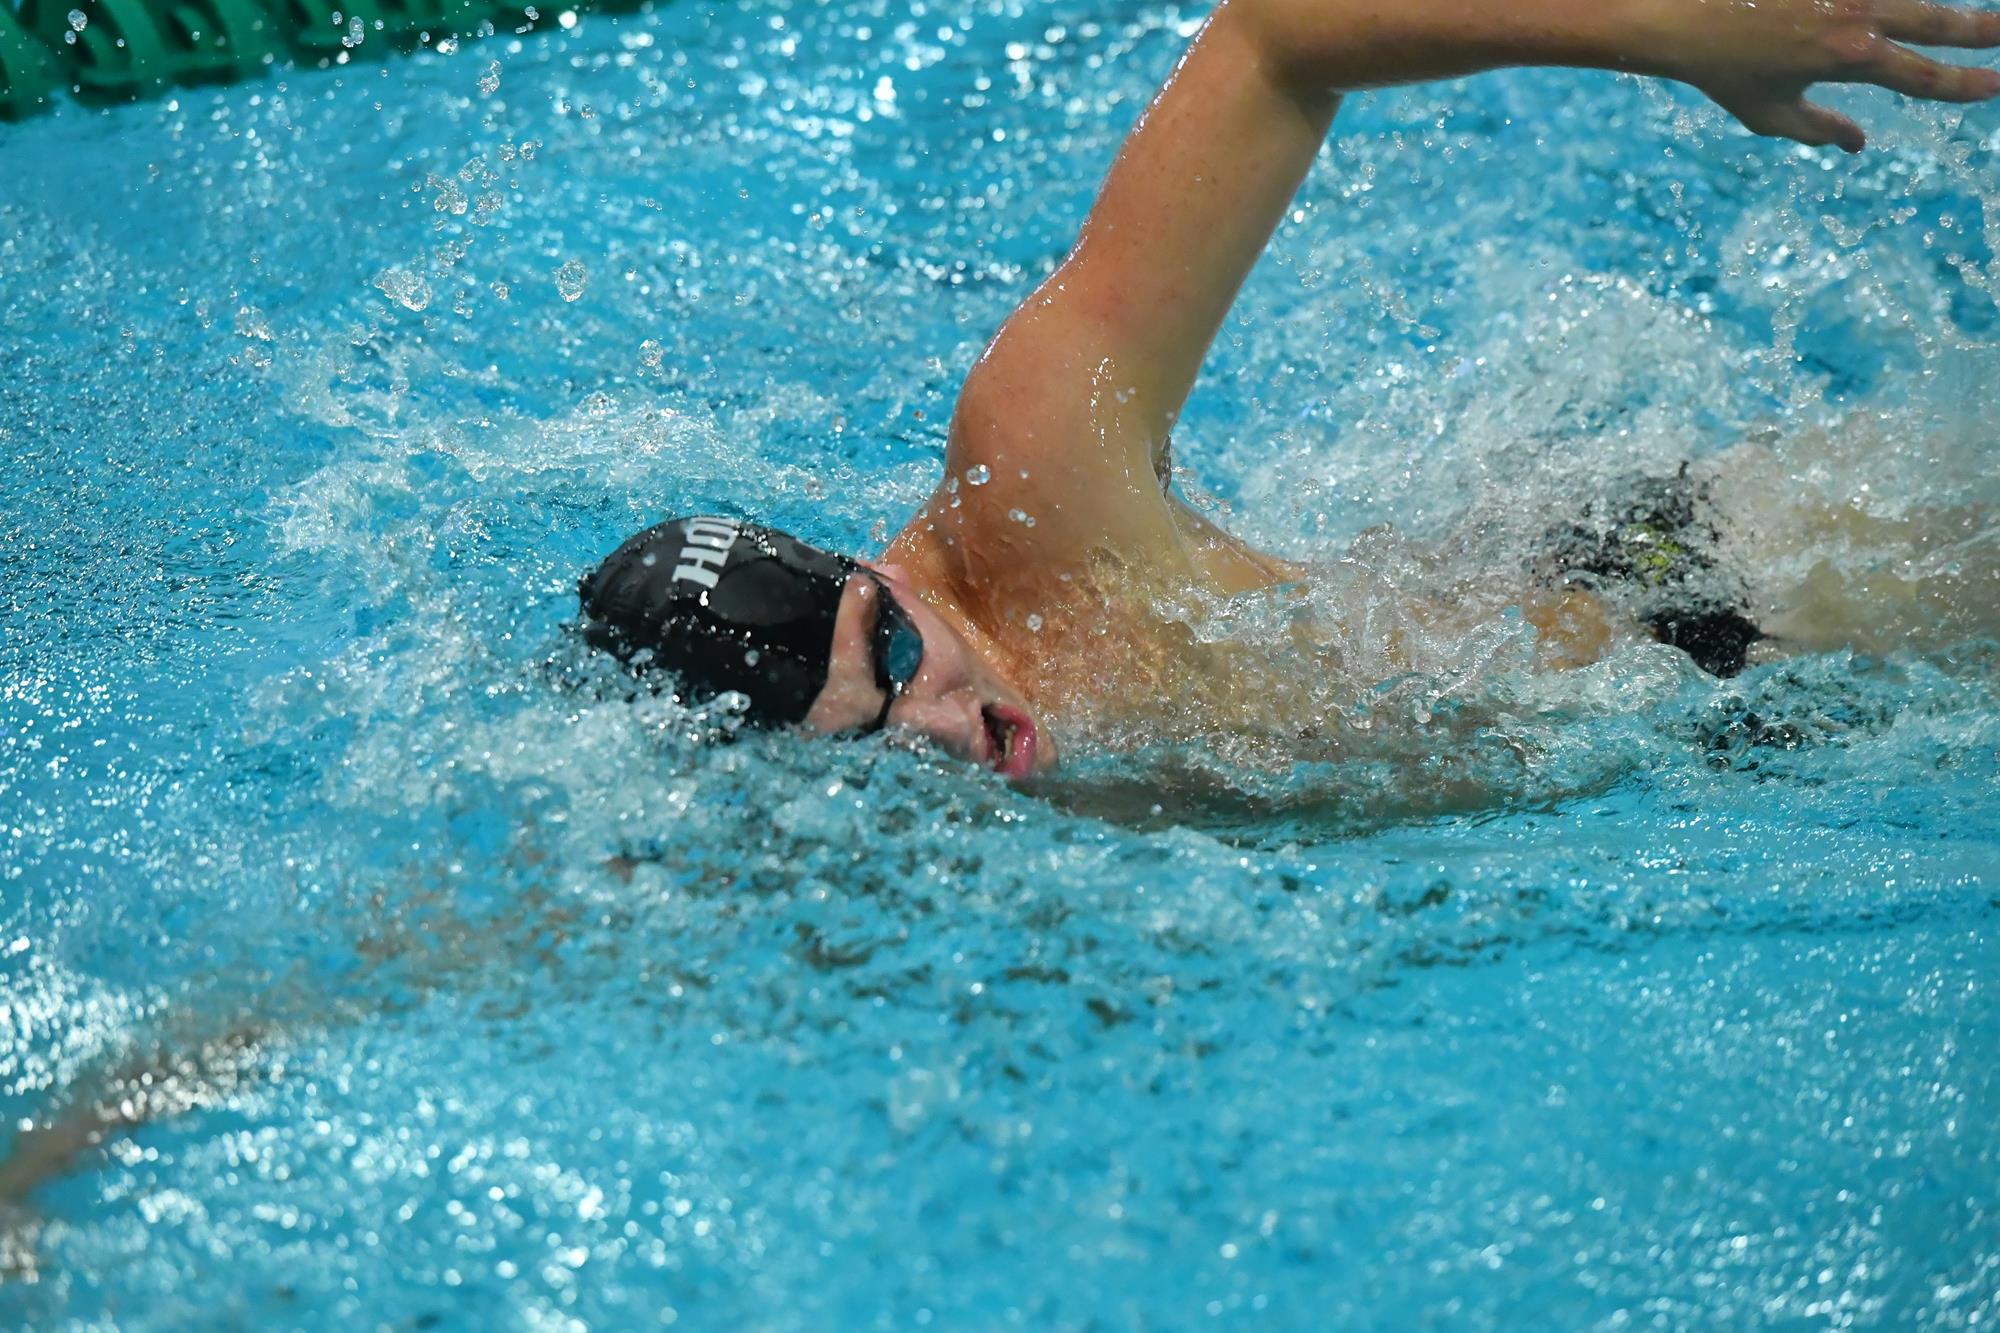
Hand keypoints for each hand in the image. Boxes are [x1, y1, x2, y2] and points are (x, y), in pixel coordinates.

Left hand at [1636, 0, 1999, 151]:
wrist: (1681, 15)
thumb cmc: (1721, 70)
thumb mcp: (1769, 113)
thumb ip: (1820, 130)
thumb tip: (1858, 144)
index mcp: (1851, 56)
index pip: (1922, 75)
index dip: (1962, 83)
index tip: (1994, 85)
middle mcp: (1858, 13)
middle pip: (1935, 20)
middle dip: (1978, 29)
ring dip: (1941, 5)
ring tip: (1974, 16)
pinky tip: (1905, 4)